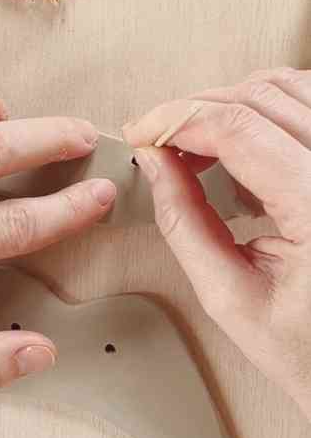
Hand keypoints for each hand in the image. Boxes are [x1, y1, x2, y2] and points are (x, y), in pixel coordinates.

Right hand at [123, 67, 310, 420]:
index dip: (178, 120)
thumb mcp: (230, 297)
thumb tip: (154, 163)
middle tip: (160, 142)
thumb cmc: (308, 350)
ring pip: (290, 86)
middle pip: (262, 97)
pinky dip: (269, 109)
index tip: (142, 133)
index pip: (240, 128)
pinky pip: (309, 103)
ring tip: (201, 147)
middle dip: (198, 109)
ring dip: (234, 103)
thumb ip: (184, 222)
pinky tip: (247, 149)